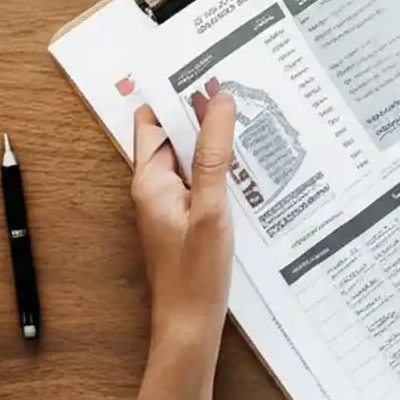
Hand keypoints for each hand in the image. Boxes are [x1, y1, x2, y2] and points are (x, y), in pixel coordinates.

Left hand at [130, 94, 236, 399]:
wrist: (189, 327)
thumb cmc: (195, 275)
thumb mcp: (211, 207)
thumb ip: (215, 153)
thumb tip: (220, 102)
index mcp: (149, 180)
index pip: (154, 119)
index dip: (177, 95)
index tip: (206, 72)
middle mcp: (154, 187)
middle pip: (174, 135)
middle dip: (201, 114)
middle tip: (238, 92)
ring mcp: (169, 204)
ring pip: (190, 157)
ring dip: (214, 141)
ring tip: (249, 122)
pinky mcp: (185, 219)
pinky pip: (200, 180)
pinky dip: (220, 168)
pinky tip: (248, 167)